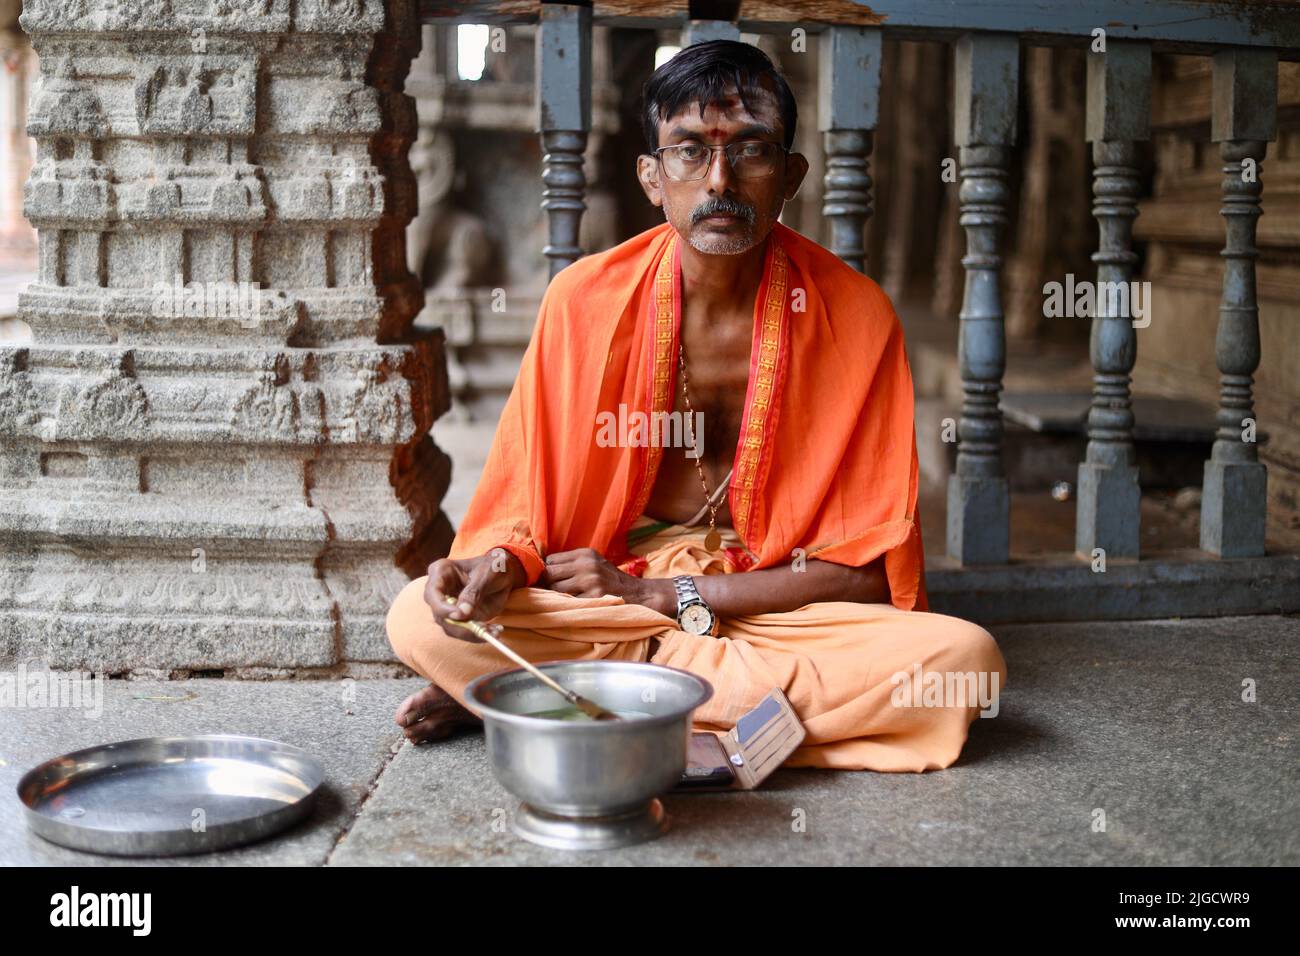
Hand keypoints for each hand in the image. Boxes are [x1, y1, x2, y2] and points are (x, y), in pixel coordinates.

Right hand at [423, 548, 524, 631]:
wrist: (503, 573)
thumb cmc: (493, 567)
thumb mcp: (487, 575)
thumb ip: (474, 592)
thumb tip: (462, 614)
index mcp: (441, 572)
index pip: (433, 593)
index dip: (442, 607)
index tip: (459, 615)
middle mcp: (439, 591)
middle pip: (439, 614)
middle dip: (460, 625)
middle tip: (482, 629)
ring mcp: (447, 606)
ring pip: (450, 627)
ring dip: (471, 633)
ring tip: (494, 631)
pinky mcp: (458, 617)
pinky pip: (462, 631)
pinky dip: (477, 635)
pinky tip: (494, 631)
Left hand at [541, 548, 674, 615]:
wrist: (640, 595)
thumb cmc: (612, 581)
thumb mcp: (595, 564)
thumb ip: (572, 564)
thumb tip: (541, 572)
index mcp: (585, 554)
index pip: (550, 559)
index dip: (547, 571)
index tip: (551, 581)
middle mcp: (587, 565)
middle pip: (549, 573)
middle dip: (548, 585)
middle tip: (554, 594)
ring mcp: (591, 582)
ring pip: (555, 590)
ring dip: (556, 597)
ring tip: (565, 601)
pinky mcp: (594, 598)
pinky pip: (568, 603)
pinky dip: (567, 607)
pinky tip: (574, 609)